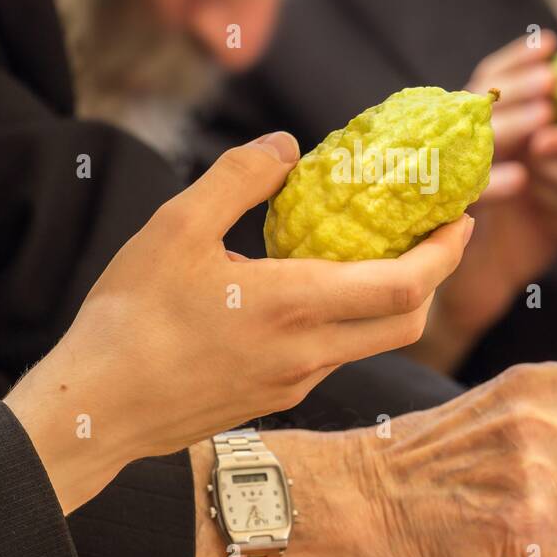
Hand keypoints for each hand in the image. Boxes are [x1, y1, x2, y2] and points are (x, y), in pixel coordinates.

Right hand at [5, 132, 470, 512]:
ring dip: (390, 298)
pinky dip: (347, 318)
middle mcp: (308, 354)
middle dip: (435, 276)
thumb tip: (288, 146)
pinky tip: (312, 291)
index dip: (445, 252)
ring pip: (371, 341)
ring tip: (375, 251)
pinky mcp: (274, 399)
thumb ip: (240, 177)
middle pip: (407, 322)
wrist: (96, 409)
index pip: (405, 286)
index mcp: (293, 307)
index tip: (460, 217)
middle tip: (435, 234)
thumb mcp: (175, 226)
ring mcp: (294, 384)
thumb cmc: (130, 316)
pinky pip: (332, 355)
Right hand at [410, 34, 556, 371]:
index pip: (490, 80)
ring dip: (507, 128)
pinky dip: (494, 187)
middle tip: (554, 77)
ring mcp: (445, 183)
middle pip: (478, 104)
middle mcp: (455, 149)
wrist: (478, 288)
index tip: (552, 42)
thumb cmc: (519, 229)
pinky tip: (523, 180)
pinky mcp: (442, 223)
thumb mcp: (548, 177)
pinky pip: (464, 199)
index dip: (517, 60)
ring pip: (470, 144)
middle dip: (517, 87)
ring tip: (545, 118)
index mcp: (478, 130)